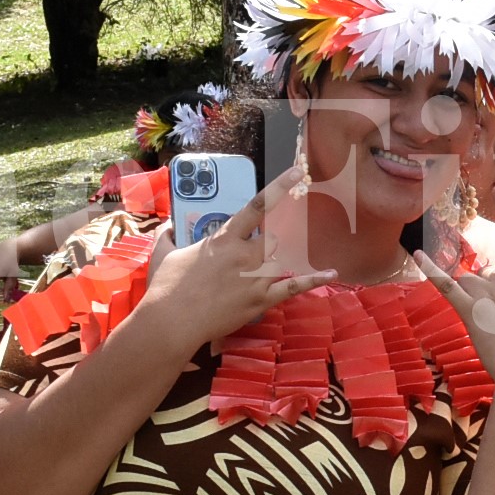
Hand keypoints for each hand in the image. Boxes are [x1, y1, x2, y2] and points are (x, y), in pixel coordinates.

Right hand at [137, 178, 336, 355]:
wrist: (172, 323)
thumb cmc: (165, 288)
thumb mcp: (163, 254)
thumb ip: (168, 235)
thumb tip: (168, 225)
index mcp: (224, 239)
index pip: (257, 206)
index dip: (279, 187)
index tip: (296, 172)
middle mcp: (245, 254)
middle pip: (272, 237)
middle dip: (268, 241)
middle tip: (258, 247)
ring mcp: (256, 277)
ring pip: (280, 259)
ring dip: (275, 260)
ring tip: (267, 264)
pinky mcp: (261, 300)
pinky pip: (293, 287)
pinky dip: (313, 280)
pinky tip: (330, 273)